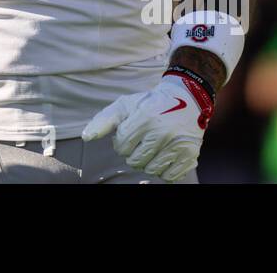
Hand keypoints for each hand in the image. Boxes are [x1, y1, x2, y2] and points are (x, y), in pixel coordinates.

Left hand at [81, 72, 212, 182]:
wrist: (187, 99)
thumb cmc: (151, 103)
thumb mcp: (126, 105)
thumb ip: (104, 120)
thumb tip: (86, 137)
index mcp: (145, 118)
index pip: (121, 146)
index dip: (121, 142)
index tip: (129, 134)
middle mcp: (162, 132)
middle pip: (135, 161)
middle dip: (133, 154)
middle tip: (141, 141)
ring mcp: (178, 144)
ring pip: (151, 170)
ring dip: (148, 162)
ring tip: (153, 147)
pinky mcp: (190, 154)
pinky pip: (169, 176)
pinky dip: (164, 170)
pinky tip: (165, 155)